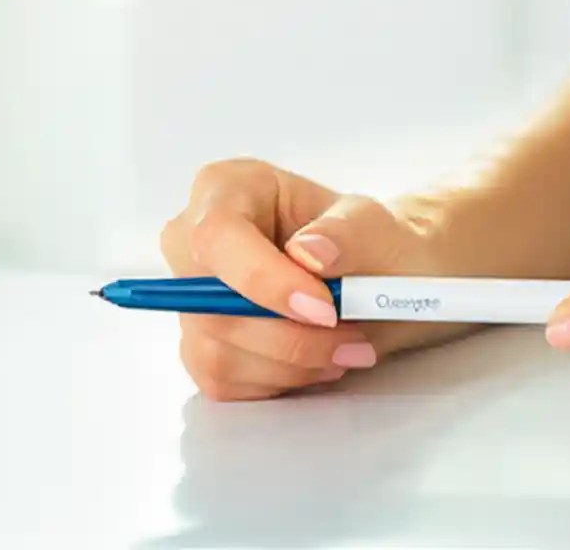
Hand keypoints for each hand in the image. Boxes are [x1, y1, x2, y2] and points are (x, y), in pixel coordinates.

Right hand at [161, 159, 471, 400]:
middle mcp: (193, 240)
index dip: (265, 281)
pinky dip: (280, 380)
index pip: (219, 237)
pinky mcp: (200, 345)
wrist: (378, 282)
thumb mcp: (375, 225)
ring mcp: (191, 297)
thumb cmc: (369, 243)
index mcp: (227, 188)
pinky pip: (223, 380)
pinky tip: (316, 360)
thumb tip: (308, 252)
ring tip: (346, 347)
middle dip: (290, 335)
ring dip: (294, 363)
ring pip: (219, 351)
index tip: (324, 310)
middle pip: (211, 304)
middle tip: (353, 341)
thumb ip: (347, 233)